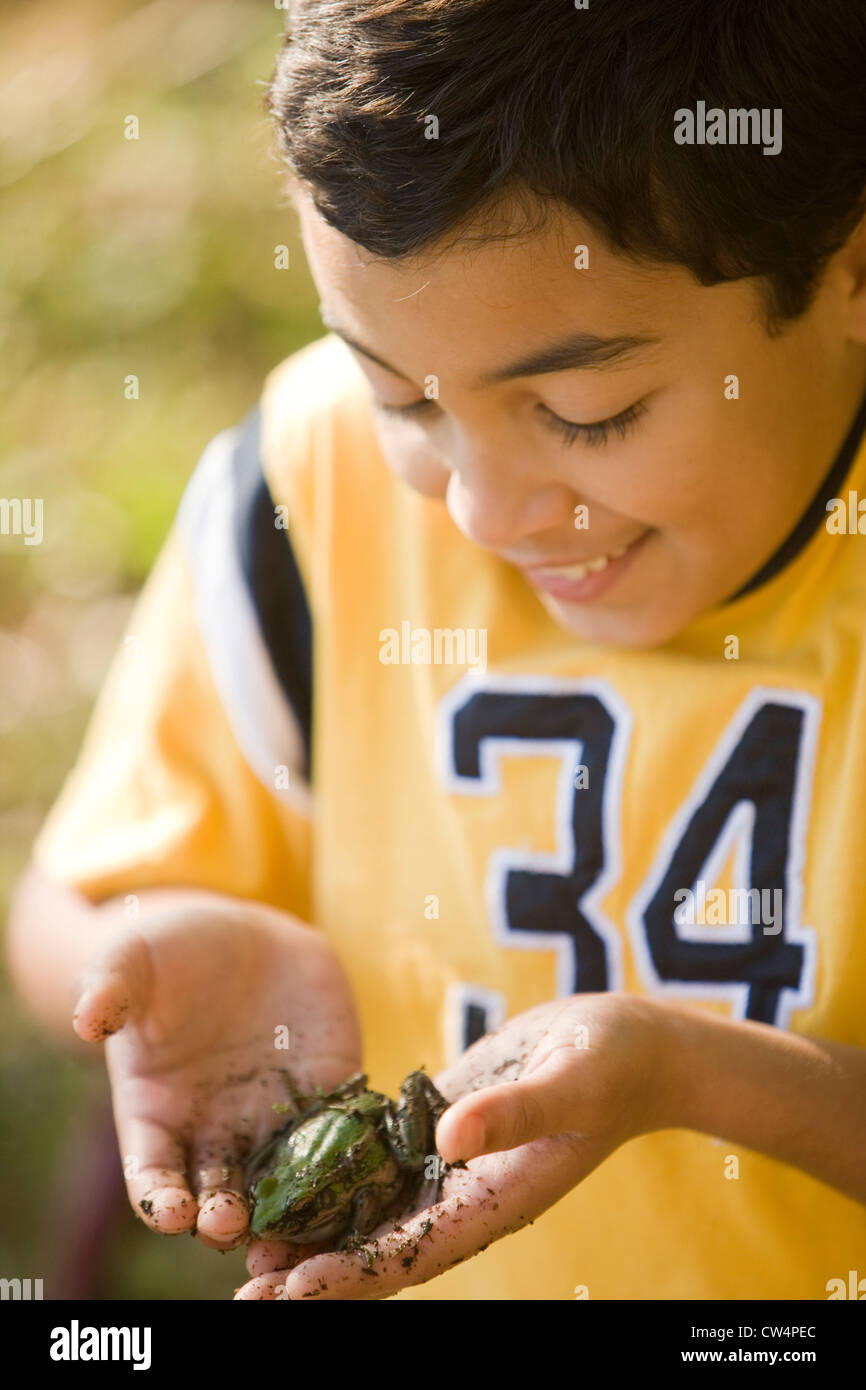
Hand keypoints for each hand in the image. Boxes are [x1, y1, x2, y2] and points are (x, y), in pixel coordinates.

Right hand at [72, 900, 360, 1249]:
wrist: (243, 936)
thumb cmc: (171, 950)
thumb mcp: (131, 960)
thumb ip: (109, 988)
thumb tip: (86, 1017)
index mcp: (156, 1113)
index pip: (152, 1174)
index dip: (160, 1198)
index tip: (171, 1211)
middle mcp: (214, 1131)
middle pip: (217, 1194)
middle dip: (223, 1217)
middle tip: (230, 1224)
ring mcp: (272, 1118)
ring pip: (281, 1183)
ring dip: (288, 1215)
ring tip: (294, 1236)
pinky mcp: (326, 1093)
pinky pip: (338, 1134)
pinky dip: (347, 1159)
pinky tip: (357, 1174)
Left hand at [235, 992, 669, 1297]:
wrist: (628, 1042)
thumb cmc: (612, 1064)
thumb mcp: (570, 1082)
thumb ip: (514, 1112)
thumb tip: (448, 1141)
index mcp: (495, 1201)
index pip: (409, 1254)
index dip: (348, 1277)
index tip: (290, 1292)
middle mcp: (465, 1192)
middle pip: (378, 1244)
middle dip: (315, 1268)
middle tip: (244, 1289)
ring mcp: (451, 1158)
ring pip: (373, 1203)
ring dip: (317, 1224)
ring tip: (249, 1240)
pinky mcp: (444, 1118)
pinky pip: (384, 1150)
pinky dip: (339, 1164)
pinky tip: (291, 1163)